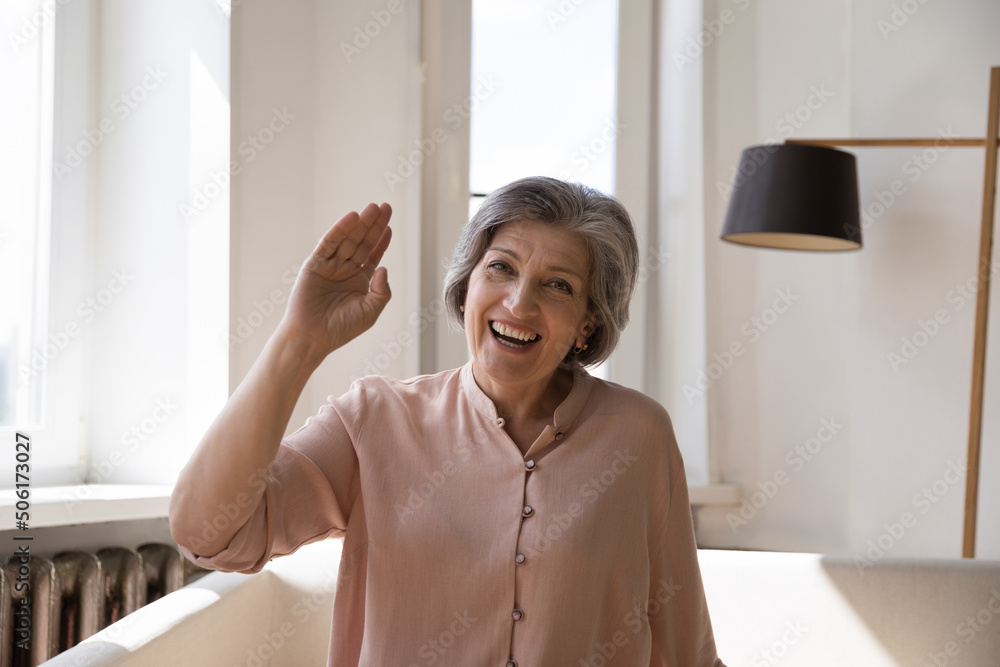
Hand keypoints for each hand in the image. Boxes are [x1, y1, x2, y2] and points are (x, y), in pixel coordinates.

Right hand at [279, 202, 392, 357]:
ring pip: (348, 240)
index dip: (382, 240)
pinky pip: (329, 243)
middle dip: (374, 225)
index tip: (389, 225)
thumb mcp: (370, 311)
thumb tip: (384, 267)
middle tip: (385, 207)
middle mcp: (345, 270)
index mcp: (360, 281)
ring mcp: (330, 266)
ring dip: (360, 223)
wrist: (312, 338)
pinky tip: (352, 218)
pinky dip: (340, 230)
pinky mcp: (315, 264)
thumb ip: (381, 291)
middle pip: (363, 242)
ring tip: (372, 208)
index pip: (373, 255)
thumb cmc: (341, 329)